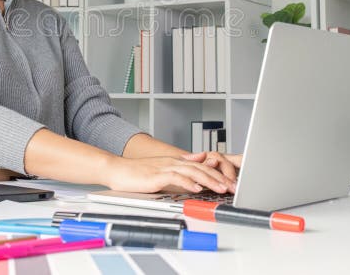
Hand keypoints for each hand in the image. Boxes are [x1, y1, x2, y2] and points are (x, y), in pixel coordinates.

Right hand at [104, 155, 236, 193]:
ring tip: (221, 188)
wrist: (117, 170)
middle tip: (233, 187)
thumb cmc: (137, 173)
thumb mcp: (162, 169)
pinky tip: (197, 188)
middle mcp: (173, 162)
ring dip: (208, 180)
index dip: (218, 174)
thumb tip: (198, 162)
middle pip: (201, 168)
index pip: (202, 166)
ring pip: (192, 171)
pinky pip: (176, 177)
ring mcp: (165, 168)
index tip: (230, 183)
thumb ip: (180, 167)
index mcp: (176, 162)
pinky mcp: (157, 175)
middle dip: (219, 178)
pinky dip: (188, 182)